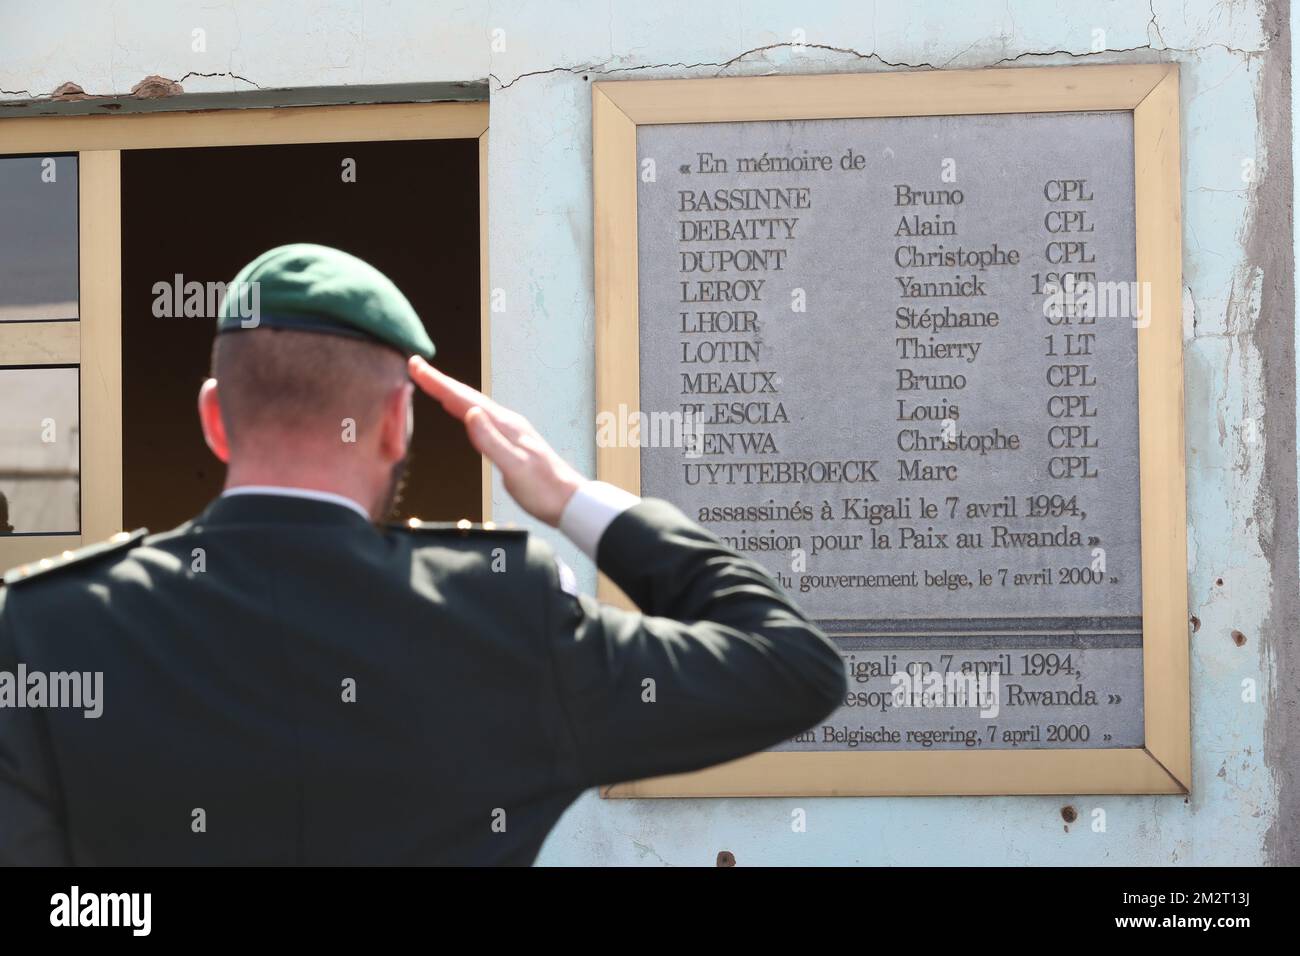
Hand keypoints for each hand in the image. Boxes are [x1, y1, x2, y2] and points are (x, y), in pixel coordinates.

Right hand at [408, 356, 584, 526]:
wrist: (569, 501)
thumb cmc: (543, 489)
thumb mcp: (514, 468)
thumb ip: (491, 441)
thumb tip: (470, 413)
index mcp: (505, 425)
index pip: (465, 400)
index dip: (439, 383)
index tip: (417, 367)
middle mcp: (507, 422)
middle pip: (468, 396)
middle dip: (440, 381)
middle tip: (416, 366)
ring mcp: (510, 430)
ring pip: (474, 404)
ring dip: (451, 392)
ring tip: (432, 382)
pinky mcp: (510, 441)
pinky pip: (481, 417)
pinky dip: (465, 408)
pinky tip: (462, 411)